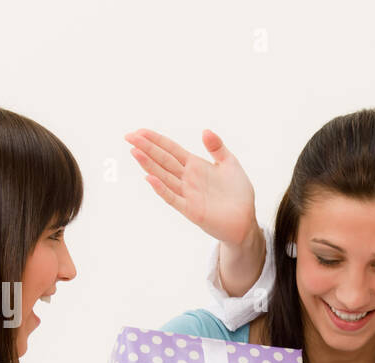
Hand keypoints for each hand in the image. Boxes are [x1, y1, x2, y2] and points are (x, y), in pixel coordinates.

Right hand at [124, 128, 256, 245]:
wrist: (246, 220)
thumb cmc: (238, 193)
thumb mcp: (230, 164)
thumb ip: (217, 148)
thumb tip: (205, 131)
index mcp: (195, 165)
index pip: (171, 149)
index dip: (156, 140)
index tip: (139, 131)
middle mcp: (188, 179)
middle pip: (163, 160)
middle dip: (146, 148)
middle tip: (128, 136)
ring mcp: (188, 194)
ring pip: (164, 176)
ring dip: (149, 165)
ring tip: (134, 152)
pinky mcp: (191, 210)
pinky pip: (173, 198)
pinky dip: (162, 189)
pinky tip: (150, 179)